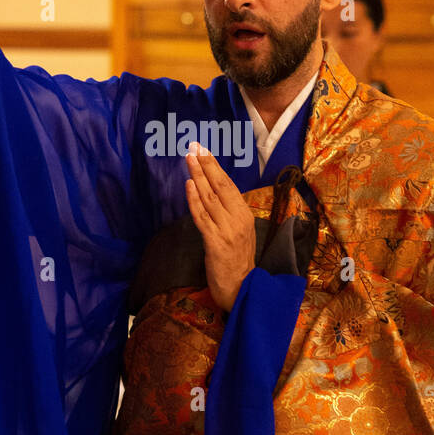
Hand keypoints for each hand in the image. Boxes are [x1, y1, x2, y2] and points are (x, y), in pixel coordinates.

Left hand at [185, 143, 255, 313]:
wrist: (241, 288)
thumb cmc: (237, 261)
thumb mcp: (238, 232)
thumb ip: (228, 213)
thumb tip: (211, 191)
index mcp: (245, 215)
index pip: (229, 185)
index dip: (215, 166)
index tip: (204, 149)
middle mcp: (238, 219)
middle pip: (220, 186)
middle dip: (206, 164)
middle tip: (194, 146)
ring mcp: (227, 230)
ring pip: (210, 198)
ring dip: (198, 176)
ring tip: (189, 159)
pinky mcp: (215, 242)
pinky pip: (202, 216)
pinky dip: (194, 199)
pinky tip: (188, 185)